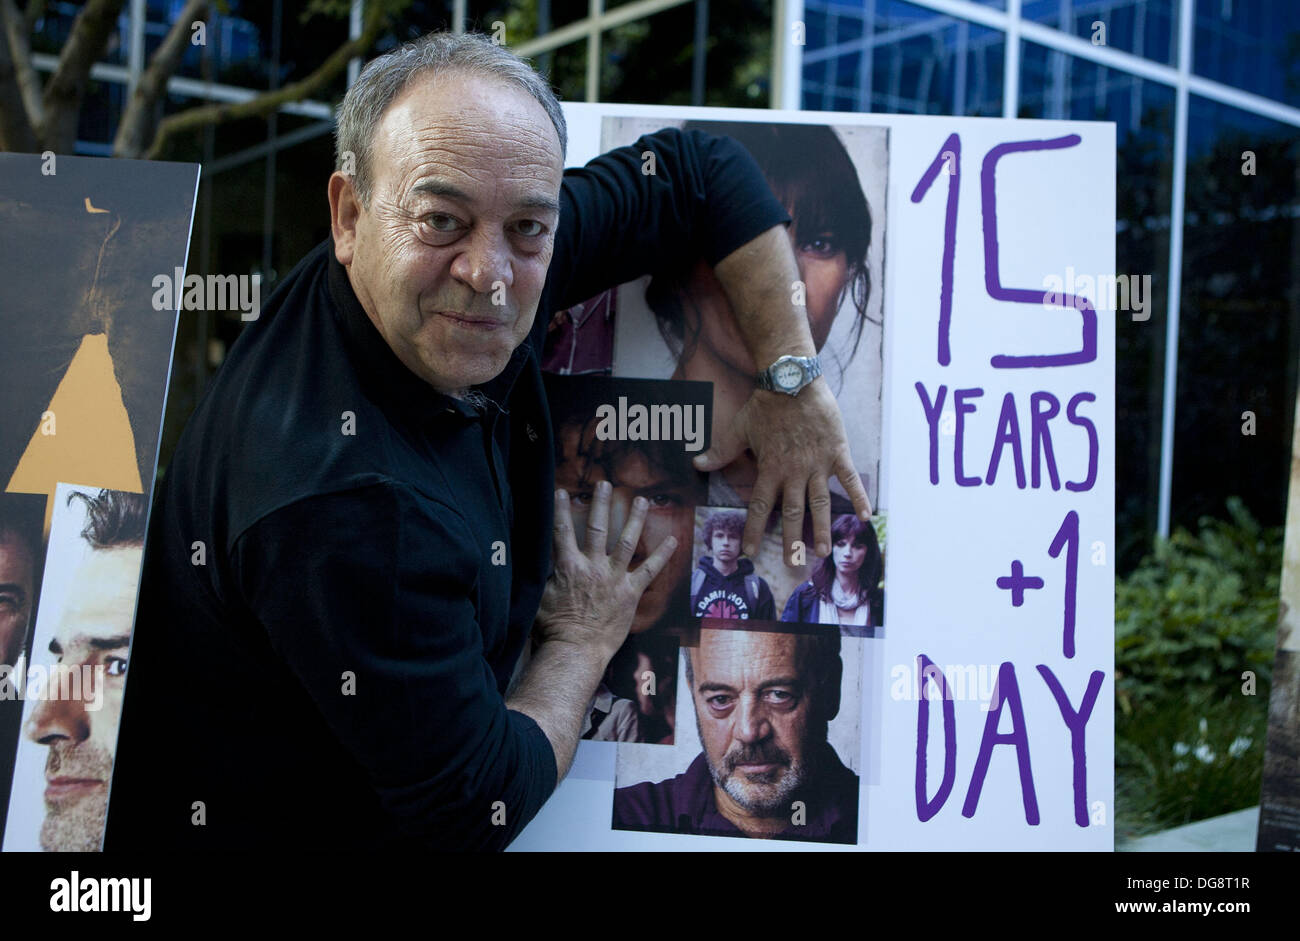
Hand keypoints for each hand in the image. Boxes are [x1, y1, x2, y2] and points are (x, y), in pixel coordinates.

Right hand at [535, 481, 677, 658]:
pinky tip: (673, 539)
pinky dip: (663, 554)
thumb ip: (543, 575)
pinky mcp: (630, 593)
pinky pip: (650, 570)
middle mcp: (592, 566)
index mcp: (568, 566)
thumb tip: (536, 562)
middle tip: (605, 484)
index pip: (562, 530)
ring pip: (626, 541)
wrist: (575, 650)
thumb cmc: (553, 629)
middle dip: (601, 503)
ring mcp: (613, 578)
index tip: (563, 490)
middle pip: (597, 527)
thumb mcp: (538, 596)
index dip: (562, 509)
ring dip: (634, 518)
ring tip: (640, 500)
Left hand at [693, 377, 870, 563]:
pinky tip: (864, 516)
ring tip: (824, 551)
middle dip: (791, 541)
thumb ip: (720, 451)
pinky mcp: (837, 451)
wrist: (793, 380)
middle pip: (792, 512)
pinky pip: (848, 478)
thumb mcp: (739, 428)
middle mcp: (793, 471)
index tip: (750, 553)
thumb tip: (696, 463)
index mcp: (770, 468)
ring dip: (822, 528)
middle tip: (794, 564)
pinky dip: (858, 496)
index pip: (759, 506)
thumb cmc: (766, 404)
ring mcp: (817, 463)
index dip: (753, 531)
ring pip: (819, 502)